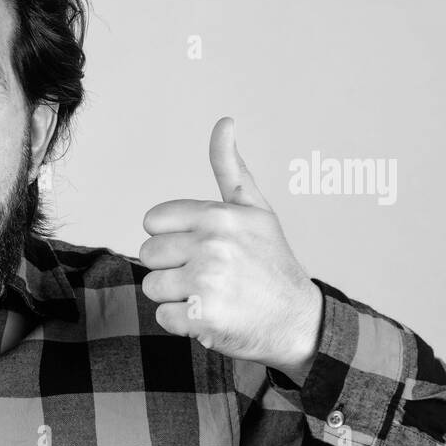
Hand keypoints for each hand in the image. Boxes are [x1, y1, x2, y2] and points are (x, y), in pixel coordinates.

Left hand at [139, 117, 322, 378]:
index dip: (170, 238)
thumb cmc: (271, 263)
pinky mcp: (202, 317)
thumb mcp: (255, 209)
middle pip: (148, 255)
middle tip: (206, 275)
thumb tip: (224, 122)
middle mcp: (212, 245)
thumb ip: (230, 168)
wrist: (298, 320)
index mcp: (218, 216)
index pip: (152, 222)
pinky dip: (182, 323)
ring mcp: (207, 282)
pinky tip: (210, 315)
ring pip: (152, 286)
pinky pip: (162, 317)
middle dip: (170, 267)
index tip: (196, 247)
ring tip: (209, 295)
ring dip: (175, 296)